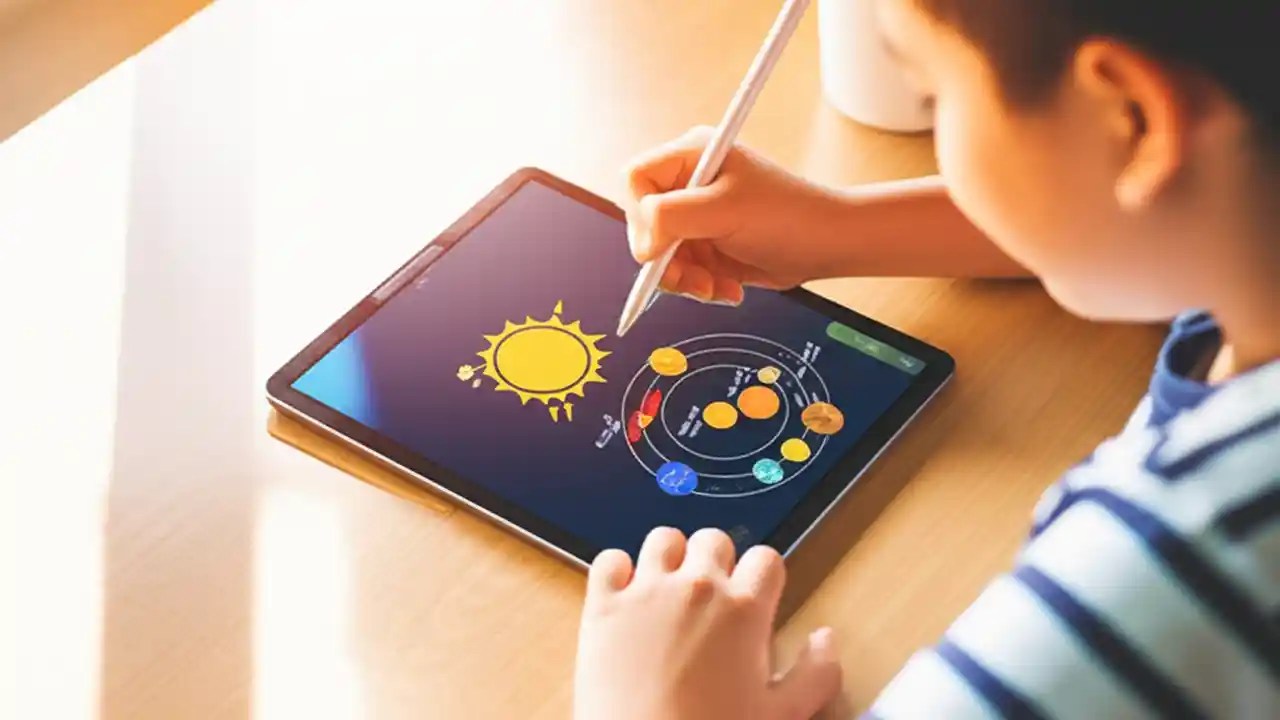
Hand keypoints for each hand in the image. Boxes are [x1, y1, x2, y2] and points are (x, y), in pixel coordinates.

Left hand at [574, 528, 843, 719]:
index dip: (762, 577)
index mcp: (745, 609)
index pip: (766, 558)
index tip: (753, 599)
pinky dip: (617, 572)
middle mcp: (697, 587)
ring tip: (667, 592)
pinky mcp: (603, 605)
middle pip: (714, 540)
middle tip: (709, 601)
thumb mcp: (782, 716)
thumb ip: (815, 673)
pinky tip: (625, 597)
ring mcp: (646, 591)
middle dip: (716, 563)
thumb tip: (826, 638)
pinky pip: (609, 560)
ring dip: (669, 559)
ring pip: (663, 539)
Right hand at [623, 127, 844, 304]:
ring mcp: (698, 216)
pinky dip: (700, 285)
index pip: (637, 181)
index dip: (640, 215)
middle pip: (644, 224)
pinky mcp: (708, 244)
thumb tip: (641, 244)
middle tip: (691, 280)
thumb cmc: (787, 216)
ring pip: (661, 254)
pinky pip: (683, 271)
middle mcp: (690, 184)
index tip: (661, 246)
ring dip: (684, 279)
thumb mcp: (725, 210)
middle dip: (665, 259)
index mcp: (691, 156)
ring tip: (714, 288)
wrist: (827, 245)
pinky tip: (727, 288)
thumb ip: (672, 217)